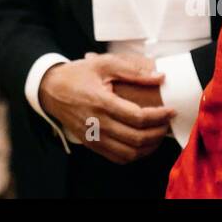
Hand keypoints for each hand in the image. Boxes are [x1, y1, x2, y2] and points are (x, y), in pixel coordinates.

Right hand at [38, 53, 174, 163]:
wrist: (51, 89)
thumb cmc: (78, 74)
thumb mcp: (104, 64)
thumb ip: (133, 71)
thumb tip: (159, 77)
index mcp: (101, 101)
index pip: (138, 117)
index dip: (159, 116)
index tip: (170, 110)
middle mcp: (97, 123)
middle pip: (137, 138)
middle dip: (159, 132)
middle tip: (167, 122)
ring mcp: (93, 136)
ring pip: (129, 153)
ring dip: (149, 147)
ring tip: (158, 134)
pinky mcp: (91, 144)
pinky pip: (118, 158)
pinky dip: (135, 155)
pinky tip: (143, 144)